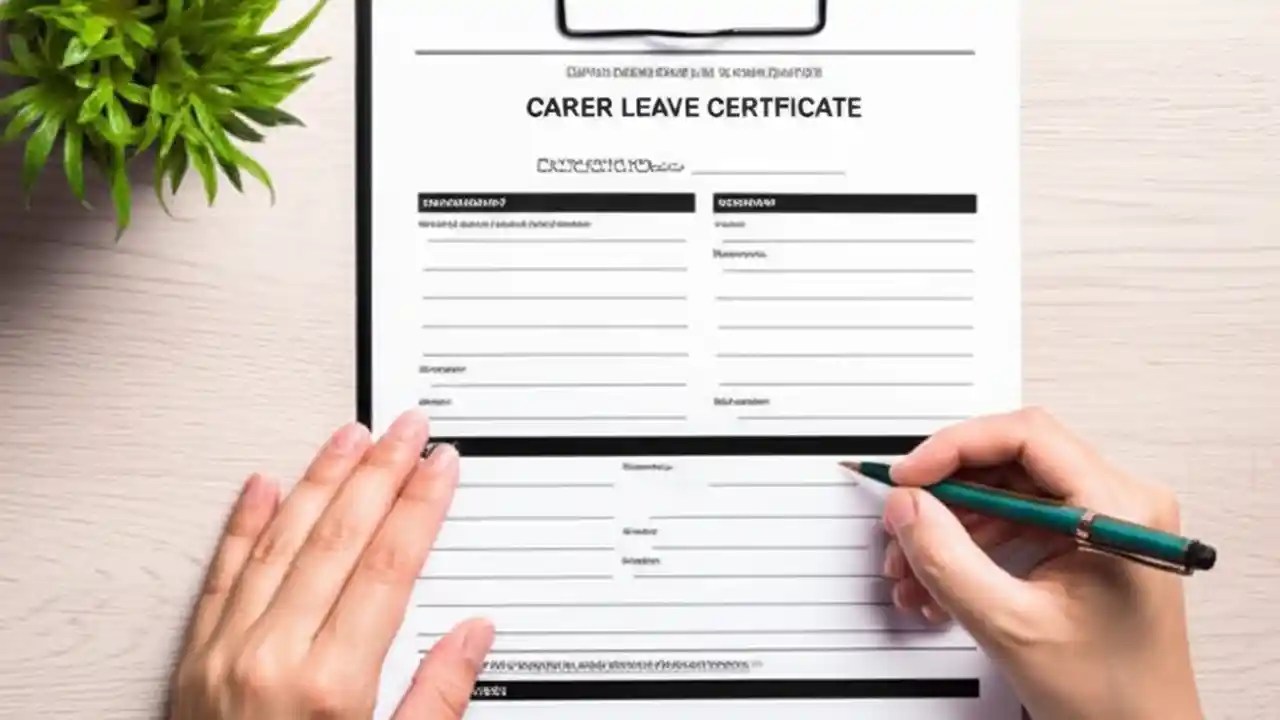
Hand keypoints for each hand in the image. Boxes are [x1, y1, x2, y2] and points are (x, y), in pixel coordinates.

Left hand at [170, 410, 492, 719]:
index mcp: (331, 686)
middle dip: (379, 472)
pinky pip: (222, 575)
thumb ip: (436, 701)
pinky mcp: (194, 659)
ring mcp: (227, 653)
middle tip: (405, 428)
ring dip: (320, 480)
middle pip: (338, 539)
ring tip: (348, 438)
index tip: (440, 466)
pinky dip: (243, 524)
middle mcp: (273, 657)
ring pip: (280, 540)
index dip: (421, 506)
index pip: (389, 566)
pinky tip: (263, 485)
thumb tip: (473, 635)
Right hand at [880, 408, 1202, 719]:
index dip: (956, 447)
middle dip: (946, 494)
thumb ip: (948, 560)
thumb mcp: (1011, 624)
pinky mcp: (1089, 538)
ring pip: (1007, 490)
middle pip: (1011, 460)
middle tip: (903, 520)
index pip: (1026, 437)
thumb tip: (907, 507)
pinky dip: (974, 544)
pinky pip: (1018, 518)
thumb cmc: (1111, 695)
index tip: (910, 476)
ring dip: (953, 524)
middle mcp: (1122, 502)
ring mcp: (1106, 518)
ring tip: (914, 564)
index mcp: (1119, 510)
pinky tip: (941, 578)